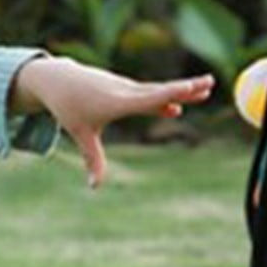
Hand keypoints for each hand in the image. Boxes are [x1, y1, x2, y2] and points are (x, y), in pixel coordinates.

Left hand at [11, 56, 214, 188]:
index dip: (171, 94)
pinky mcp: (125, 88)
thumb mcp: (81, 133)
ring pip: (158, 90)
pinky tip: (176, 107)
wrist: (56, 79)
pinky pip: (150, 93)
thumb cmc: (68, 106)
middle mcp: (126, 91)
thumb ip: (93, 159)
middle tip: (210, 82)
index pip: (150, 98)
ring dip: (181, 90)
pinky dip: (165, 96)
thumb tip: (94, 187)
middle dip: (186, 87)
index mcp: (117, 101)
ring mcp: (127, 87)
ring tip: (206, 90)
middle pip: (161, 90)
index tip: (190, 87)